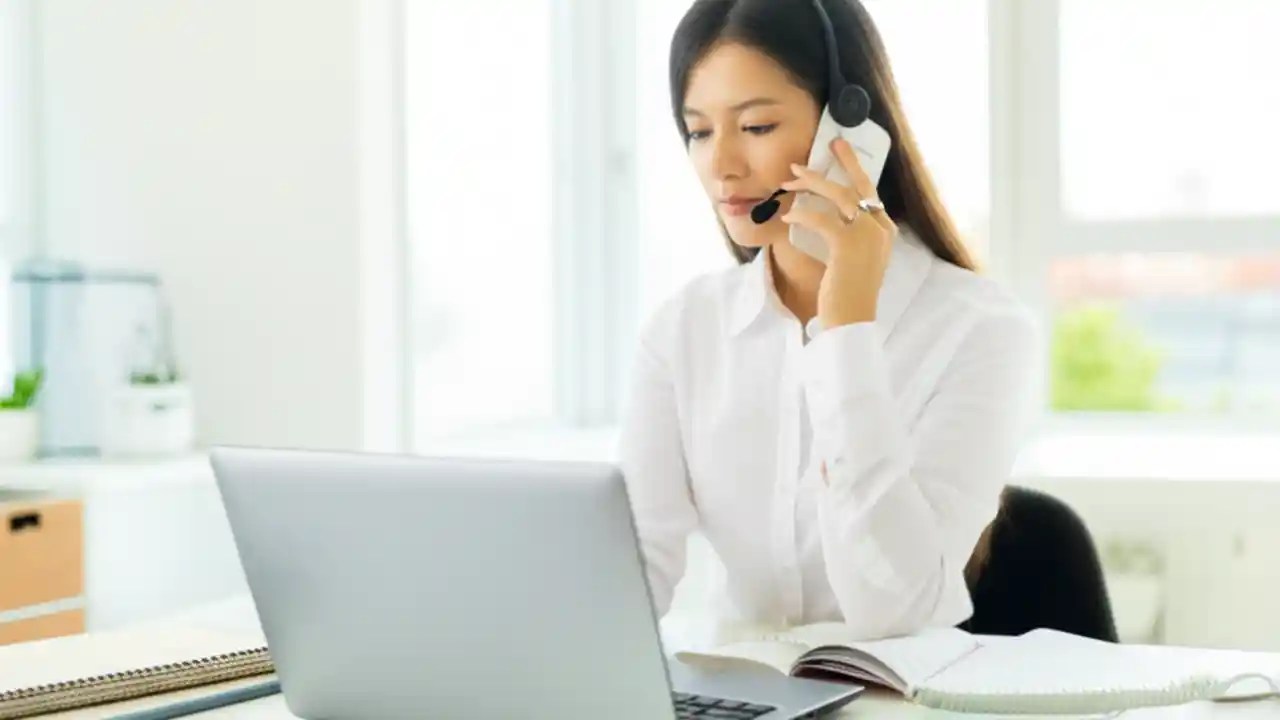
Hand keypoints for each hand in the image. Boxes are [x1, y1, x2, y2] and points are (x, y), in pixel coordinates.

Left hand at [779, 137, 897, 328]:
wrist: (852, 321)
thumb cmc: (848, 294)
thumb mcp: (853, 260)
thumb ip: (848, 237)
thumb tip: (826, 216)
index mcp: (885, 232)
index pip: (871, 193)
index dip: (856, 172)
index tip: (842, 155)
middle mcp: (880, 230)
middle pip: (861, 185)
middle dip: (845, 161)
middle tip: (830, 143)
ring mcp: (866, 236)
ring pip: (840, 196)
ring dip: (813, 183)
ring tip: (792, 177)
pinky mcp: (847, 246)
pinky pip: (822, 218)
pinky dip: (802, 213)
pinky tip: (787, 214)